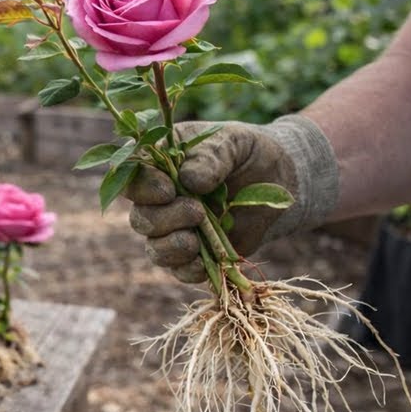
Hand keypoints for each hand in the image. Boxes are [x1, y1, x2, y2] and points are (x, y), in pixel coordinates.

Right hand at [124, 116, 338, 282]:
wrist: (278, 179)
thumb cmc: (247, 152)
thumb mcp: (233, 141)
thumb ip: (211, 155)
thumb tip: (189, 180)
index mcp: (157, 164)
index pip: (132, 177)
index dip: (142, 188)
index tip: (168, 190)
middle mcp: (158, 199)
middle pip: (140, 217)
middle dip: (165, 219)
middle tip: (198, 212)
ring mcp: (174, 229)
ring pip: (154, 247)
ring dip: (172, 247)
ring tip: (197, 241)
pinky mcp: (193, 253)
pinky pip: (177, 270)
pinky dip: (187, 269)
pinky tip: (203, 263)